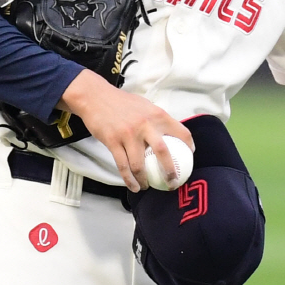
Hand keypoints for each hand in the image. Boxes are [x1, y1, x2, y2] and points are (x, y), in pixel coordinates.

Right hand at [58, 70, 194, 191]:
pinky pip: (123, 166)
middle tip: (173, 183)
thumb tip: (171, 135)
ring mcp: (128, 134)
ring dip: (145, 180)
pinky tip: (134, 186)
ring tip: (148, 187)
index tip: (189, 157)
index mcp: (158, 115)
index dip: (188, 146)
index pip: (181, 132)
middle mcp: (145, 125)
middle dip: (170, 171)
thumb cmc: (123, 103)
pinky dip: (129, 179)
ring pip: (139, 164)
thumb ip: (158, 120)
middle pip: (163, 152)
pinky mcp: (113, 141)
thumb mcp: (146, 106)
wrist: (96, 97)